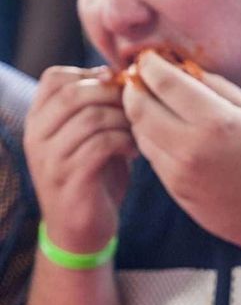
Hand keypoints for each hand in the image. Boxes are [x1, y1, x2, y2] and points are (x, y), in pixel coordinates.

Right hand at [23, 66, 134, 251]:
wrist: (80, 231)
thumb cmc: (93, 175)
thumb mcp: (87, 135)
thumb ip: (94, 106)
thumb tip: (116, 73)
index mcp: (39, 120)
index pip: (55, 77)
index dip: (92, 74)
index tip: (120, 88)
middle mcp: (37, 136)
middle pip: (74, 93)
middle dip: (114, 95)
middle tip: (138, 108)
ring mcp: (50, 159)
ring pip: (91, 118)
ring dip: (124, 120)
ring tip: (138, 131)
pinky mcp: (70, 180)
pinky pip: (100, 145)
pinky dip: (125, 142)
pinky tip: (134, 151)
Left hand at [119, 50, 240, 253]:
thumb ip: (220, 89)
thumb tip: (186, 70)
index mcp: (218, 121)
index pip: (166, 83)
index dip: (151, 65)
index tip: (148, 57)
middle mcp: (192, 146)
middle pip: (140, 107)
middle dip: (134, 87)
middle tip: (138, 76)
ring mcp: (180, 171)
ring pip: (140, 133)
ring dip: (139, 113)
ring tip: (149, 101)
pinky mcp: (175, 189)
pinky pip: (152, 155)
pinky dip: (151, 137)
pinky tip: (164, 129)